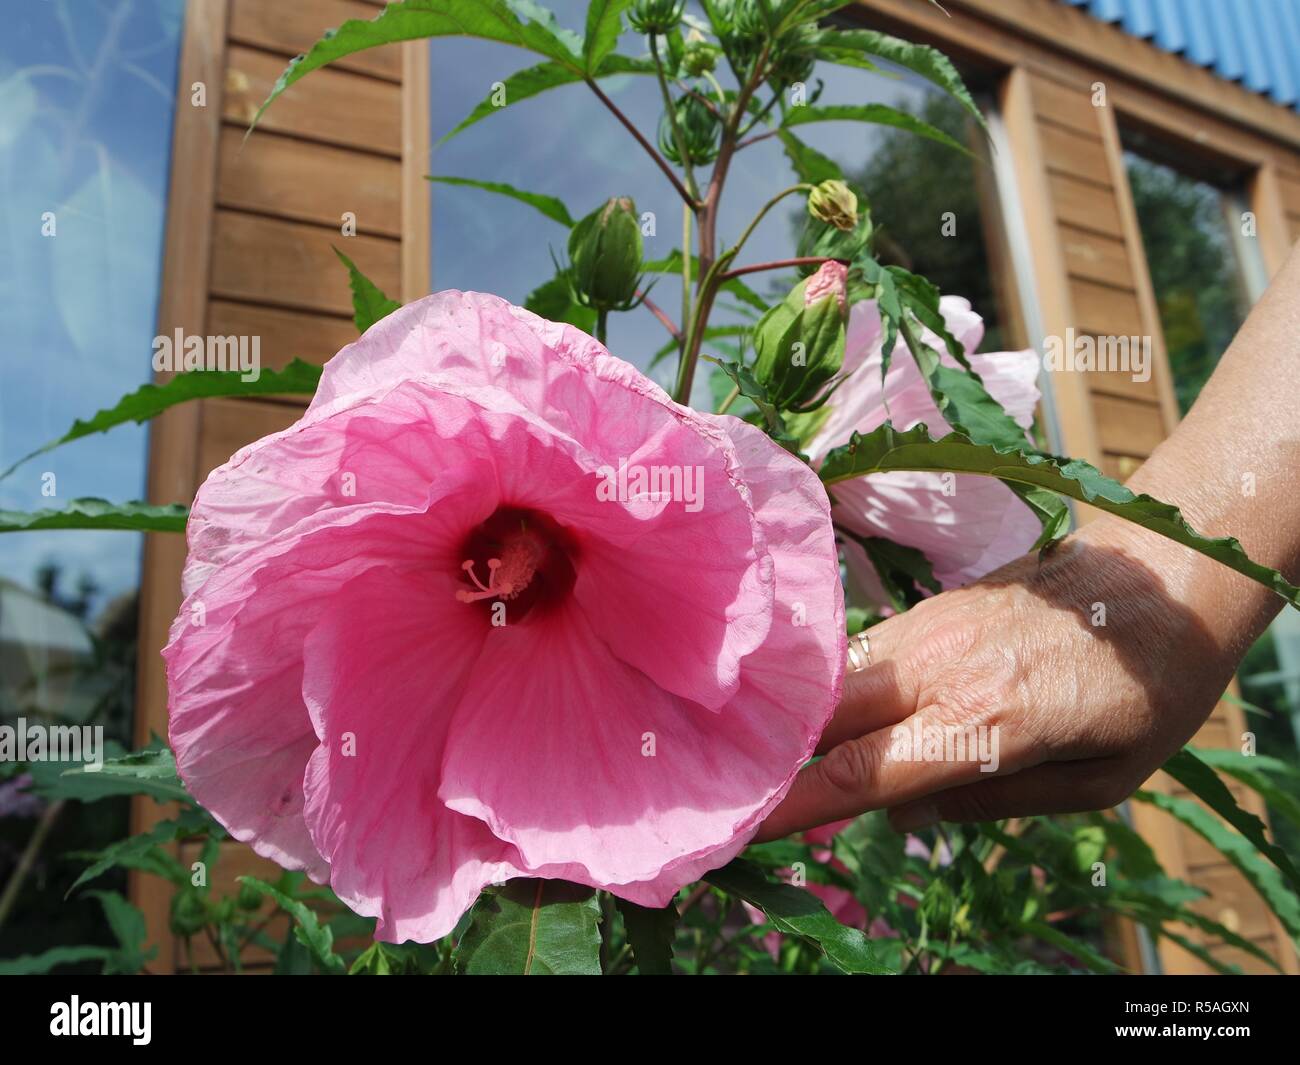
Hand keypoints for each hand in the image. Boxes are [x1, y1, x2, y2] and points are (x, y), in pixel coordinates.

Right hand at [757, 519, 1244, 838]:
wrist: (1164, 578)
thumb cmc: (1149, 690)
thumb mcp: (1100, 780)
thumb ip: (996, 799)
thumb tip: (907, 812)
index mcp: (987, 723)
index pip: (865, 773)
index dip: (798, 805)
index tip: (746, 826)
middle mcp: (941, 669)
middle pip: (825, 717)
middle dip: (776, 758)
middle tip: (740, 791)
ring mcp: (929, 628)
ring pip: (833, 679)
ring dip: (797, 719)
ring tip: (767, 754)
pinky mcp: (930, 606)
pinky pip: (860, 654)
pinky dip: (830, 688)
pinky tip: (824, 710)